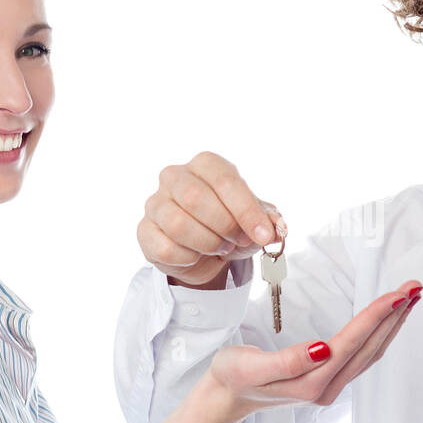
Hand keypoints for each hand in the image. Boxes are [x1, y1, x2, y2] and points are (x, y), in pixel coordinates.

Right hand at [138, 151, 287, 286]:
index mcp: (205, 164)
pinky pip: (166, 248)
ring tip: (219, 246)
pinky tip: (196, 255)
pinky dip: (189, 258)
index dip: (247, 210)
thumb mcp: (255, 221)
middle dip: (225, 226)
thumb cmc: (229, 226)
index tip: (264, 235)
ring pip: (179, 224)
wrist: (204, 252)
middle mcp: (175, 176)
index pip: (224, 180)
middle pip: (196, 198)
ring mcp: (155, 203)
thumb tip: (277, 229)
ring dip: (208, 243)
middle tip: (238, 240)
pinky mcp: (145, 231)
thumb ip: (269, 221)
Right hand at [206, 279, 422, 422]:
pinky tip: (387, 320)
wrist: (225, 397)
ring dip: (393, 324)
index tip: (398, 294)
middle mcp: (328, 387)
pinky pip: (363, 355)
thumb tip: (323, 349)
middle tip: (414, 287)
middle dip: (395, 316)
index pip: (353, 342)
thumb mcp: (250, 365)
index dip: (377, 316)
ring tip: (410, 298)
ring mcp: (330, 385)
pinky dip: (380, 333)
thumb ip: (288, 360)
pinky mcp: (329, 379)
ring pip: (371, 352)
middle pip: (370, 347)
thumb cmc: (234, 376)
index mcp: (312, 382)